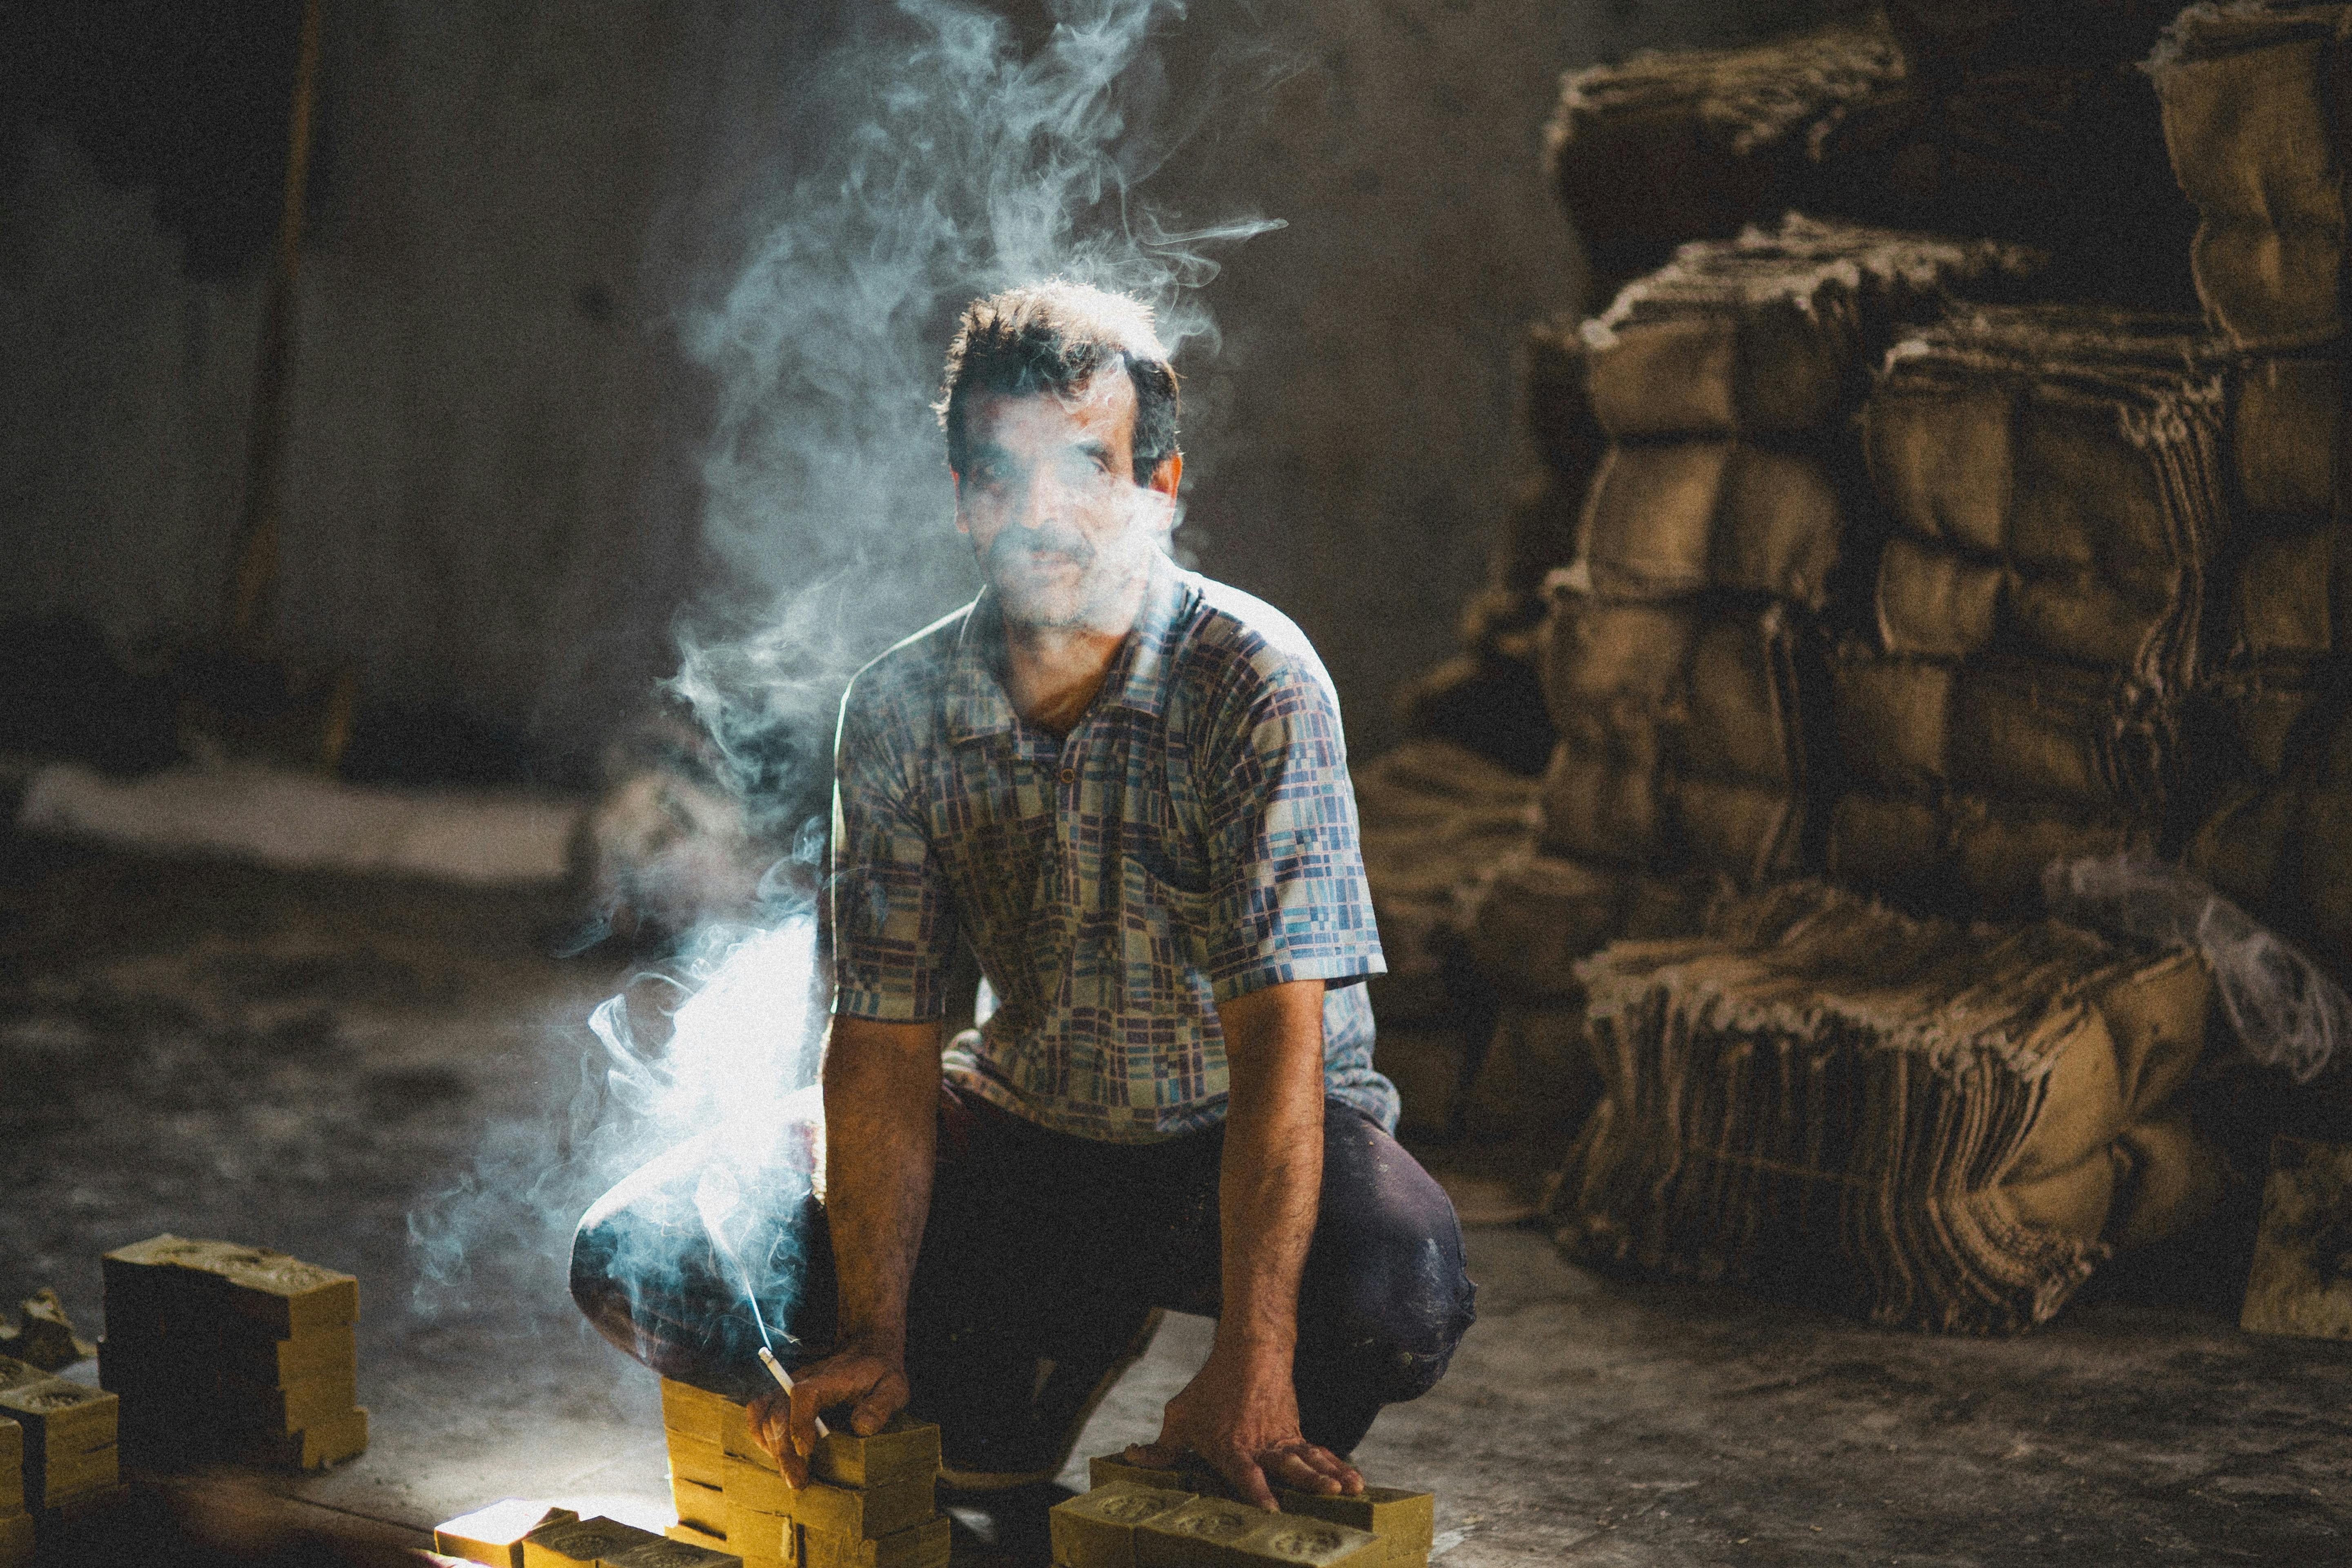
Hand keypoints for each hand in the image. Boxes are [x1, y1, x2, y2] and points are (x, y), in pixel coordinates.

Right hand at [747, 1342, 907, 1486]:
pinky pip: (757, 1411)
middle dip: (784, 1450)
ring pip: (763, 1414)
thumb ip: (880, 1406)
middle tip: (798, 1481)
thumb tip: (860, 1427)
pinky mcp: (782, 1393)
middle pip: (779, 1412)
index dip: (799, 1423)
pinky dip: (760, 1435)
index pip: (804, 1395)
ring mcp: (789, 1385)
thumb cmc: (880, 1374)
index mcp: (831, 1378)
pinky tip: (776, 1455)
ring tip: (790, 1472)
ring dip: (771, 1446)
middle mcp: (803, 1379)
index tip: (807, 1451)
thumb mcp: (893, 1388)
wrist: (866, 1350)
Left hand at [1124, 1343, 1361, 1509]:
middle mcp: (1260, 1447)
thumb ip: (1160, 1447)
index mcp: (1231, 1448)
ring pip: (1310, 1459)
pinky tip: (1356, 1481)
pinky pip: (1319, 1453)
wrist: (1249, 1352)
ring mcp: (1282, 1440)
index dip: (1258, 1491)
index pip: (1245, 1474)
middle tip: (1329, 1493)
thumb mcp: (1180, 1417)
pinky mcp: (1295, 1434)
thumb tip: (1129, 1458)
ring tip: (1351, 1488)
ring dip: (1331, 1473)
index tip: (1273, 1508)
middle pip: (1288, 1465)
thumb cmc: (1210, 1389)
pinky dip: (1339, 1465)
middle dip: (1309, 1481)